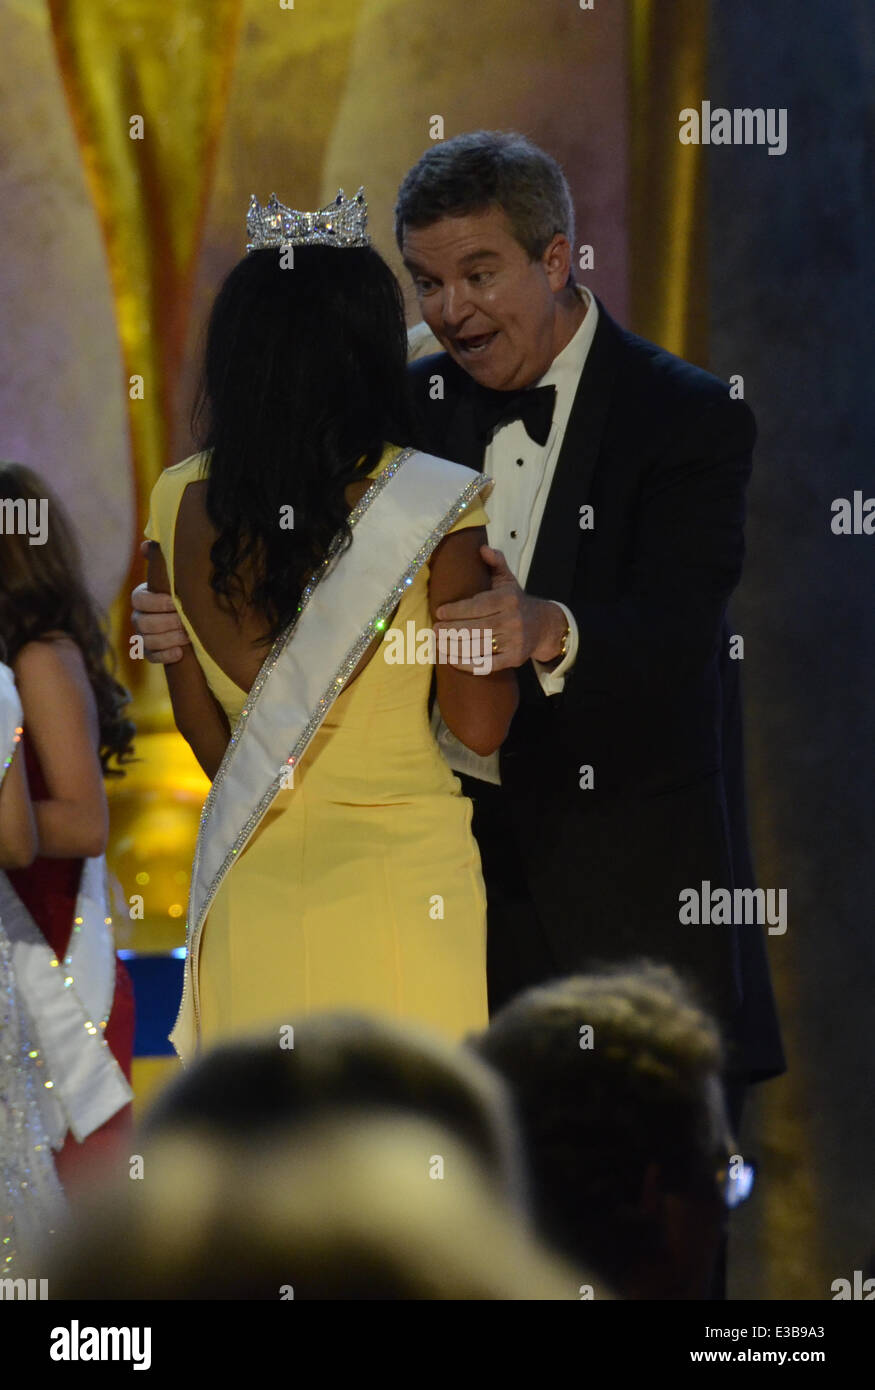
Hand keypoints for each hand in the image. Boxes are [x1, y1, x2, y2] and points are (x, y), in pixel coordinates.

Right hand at [132, 541, 188, 663]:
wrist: (195, 619)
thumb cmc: (183, 594)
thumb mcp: (176, 578)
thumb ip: (163, 563)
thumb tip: (147, 544)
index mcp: (143, 597)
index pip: (139, 599)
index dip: (156, 603)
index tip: (174, 602)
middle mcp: (139, 617)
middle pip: (143, 623)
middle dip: (166, 624)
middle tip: (186, 623)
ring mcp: (143, 636)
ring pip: (148, 641)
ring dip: (169, 639)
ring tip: (188, 637)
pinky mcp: (150, 653)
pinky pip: (152, 657)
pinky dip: (166, 656)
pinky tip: (180, 653)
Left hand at [433, 545, 566, 670]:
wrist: (543, 625)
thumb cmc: (516, 601)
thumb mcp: (508, 579)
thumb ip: (495, 562)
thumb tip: (482, 549)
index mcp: (508, 599)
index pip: (477, 606)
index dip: (456, 610)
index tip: (439, 612)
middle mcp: (512, 620)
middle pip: (475, 628)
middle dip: (451, 630)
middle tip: (435, 630)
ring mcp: (514, 642)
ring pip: (477, 647)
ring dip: (454, 647)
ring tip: (438, 643)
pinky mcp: (513, 659)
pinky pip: (486, 665)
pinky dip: (466, 664)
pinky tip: (451, 659)